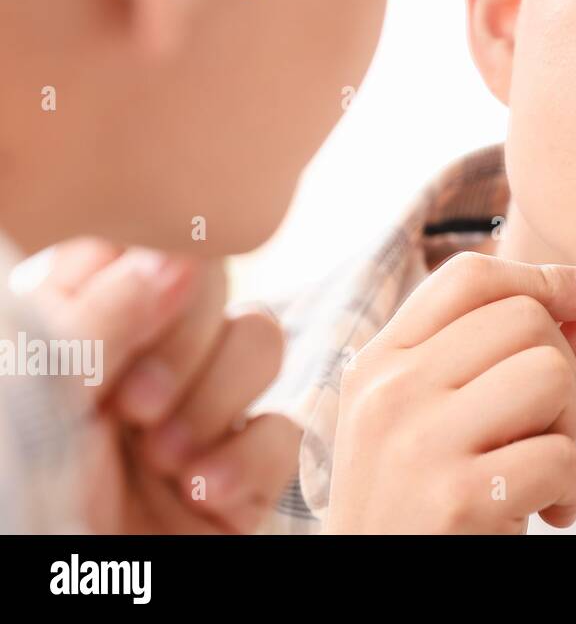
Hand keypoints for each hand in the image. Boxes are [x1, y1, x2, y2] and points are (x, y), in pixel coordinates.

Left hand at [35, 238, 301, 532]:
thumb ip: (96, 312)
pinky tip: (205, 492)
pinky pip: (285, 430)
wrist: (54, 602)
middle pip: (210, 287)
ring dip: (220, 395)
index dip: (144, 281)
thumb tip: (175, 258)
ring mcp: (195, 417)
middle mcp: (137, 365)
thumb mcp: (30, 396)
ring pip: (260, 340)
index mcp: (73, 335)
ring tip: (167, 455)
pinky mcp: (241, 474)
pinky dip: (252, 460)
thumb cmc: (20, 507)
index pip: (138, 251)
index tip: (117, 335)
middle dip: (185, 343)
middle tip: (135, 406)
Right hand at [325, 251, 575, 533]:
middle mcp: (391, 393)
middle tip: (545, 429)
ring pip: (551, 373)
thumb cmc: (423, 507)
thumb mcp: (443, 419)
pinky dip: (575, 489)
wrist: (380, 594)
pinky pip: (561, 456)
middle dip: (564, 370)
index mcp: (379, 364)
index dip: (547, 277)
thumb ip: (513, 353)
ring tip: (543, 465)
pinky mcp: (458, 499)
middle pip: (526, 319)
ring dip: (570, 425)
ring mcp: (420, 444)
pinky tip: (549, 512)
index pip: (469, 277)